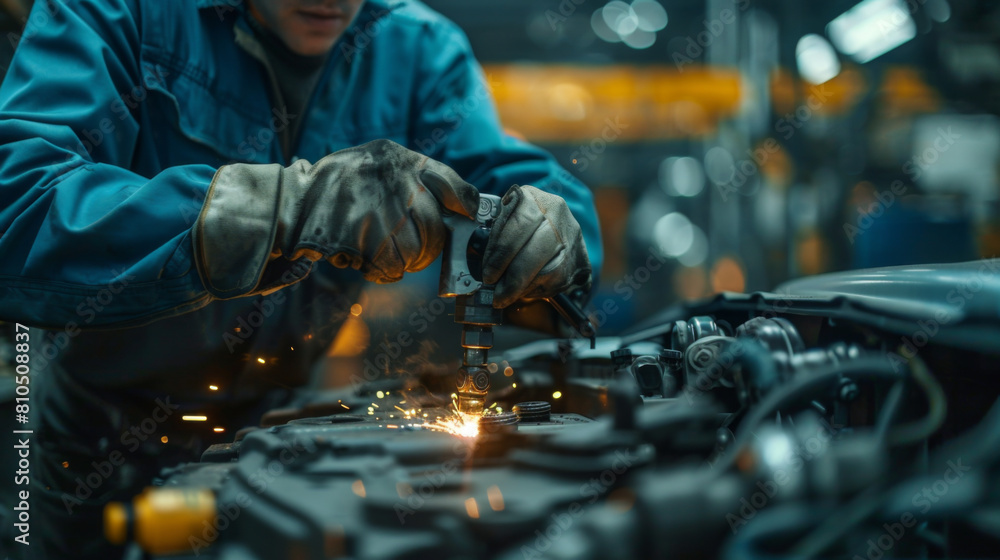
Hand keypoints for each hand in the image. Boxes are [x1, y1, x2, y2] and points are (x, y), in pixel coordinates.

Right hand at [194, 140, 479, 296]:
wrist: (291, 201)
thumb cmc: (336, 185)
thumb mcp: (376, 162)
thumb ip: (412, 177)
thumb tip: (458, 205)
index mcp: (401, 160)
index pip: (450, 183)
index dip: (464, 204)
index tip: (469, 217)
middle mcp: (397, 182)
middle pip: (437, 228)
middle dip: (430, 246)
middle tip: (416, 252)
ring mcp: (384, 210)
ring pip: (418, 251)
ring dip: (407, 262)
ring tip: (387, 256)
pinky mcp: (367, 238)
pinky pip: (393, 266)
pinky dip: (386, 272)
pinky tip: (371, 263)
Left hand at [482, 184, 591, 307]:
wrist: (552, 226)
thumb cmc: (516, 227)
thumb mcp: (502, 220)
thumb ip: (493, 234)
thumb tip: (478, 264)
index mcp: (531, 198)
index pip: (518, 226)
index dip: (501, 254)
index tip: (488, 275)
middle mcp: (556, 212)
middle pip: (535, 250)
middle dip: (512, 278)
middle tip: (496, 294)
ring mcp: (572, 235)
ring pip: (549, 269)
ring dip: (524, 288)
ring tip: (507, 297)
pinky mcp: (581, 257)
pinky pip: (559, 279)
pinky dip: (539, 290)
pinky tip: (526, 291)